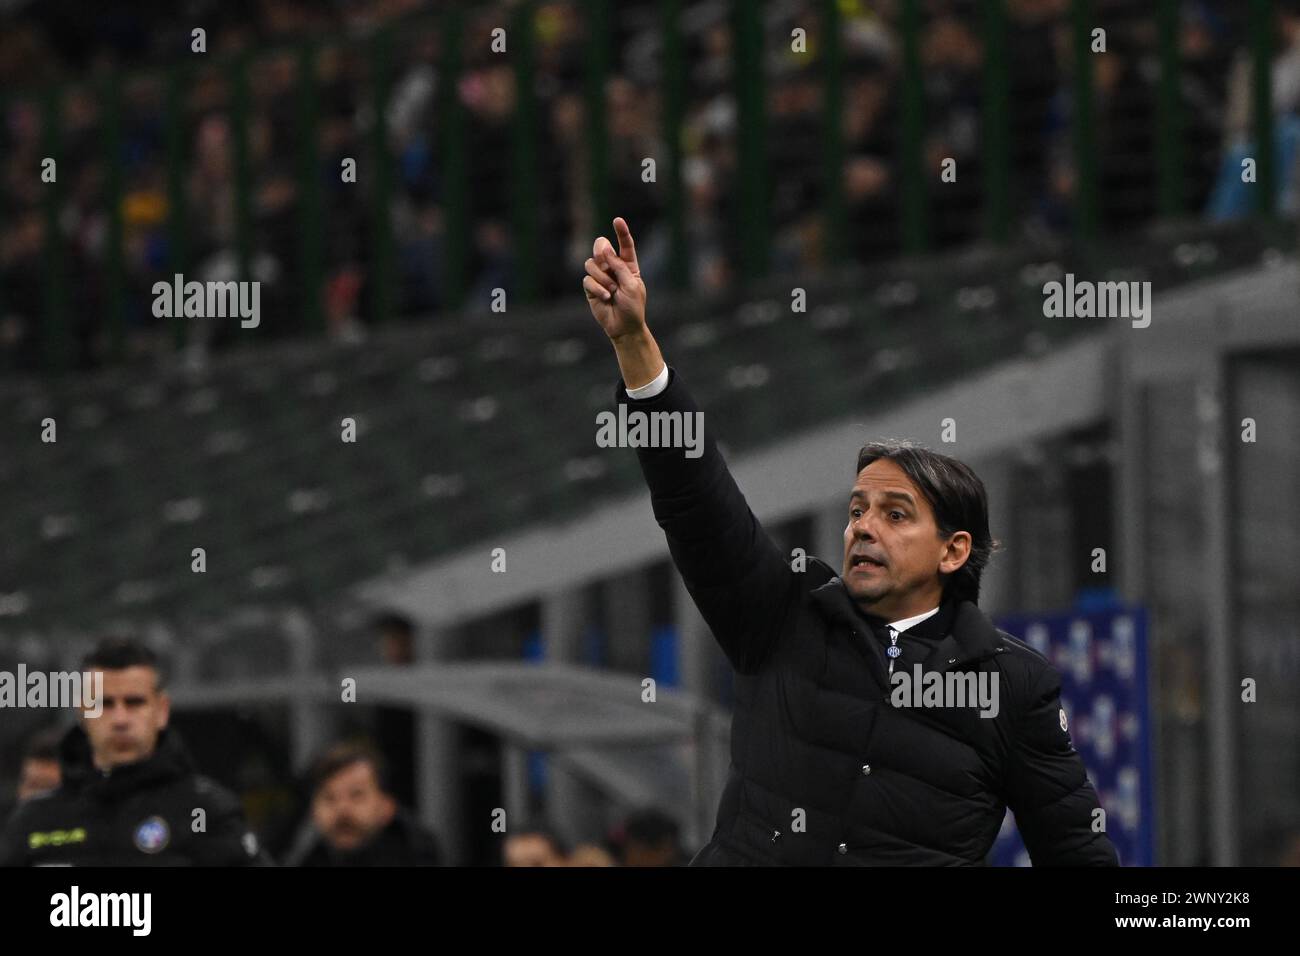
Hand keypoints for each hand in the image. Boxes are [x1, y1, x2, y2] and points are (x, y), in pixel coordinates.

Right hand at [583, 217, 647, 339]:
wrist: (624, 327)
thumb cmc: (633, 307)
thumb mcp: (631, 284)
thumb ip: (619, 266)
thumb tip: (604, 249)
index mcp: (628, 265)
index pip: (625, 245)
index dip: (621, 232)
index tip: (617, 220)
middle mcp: (613, 268)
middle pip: (601, 247)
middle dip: (601, 250)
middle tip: (604, 258)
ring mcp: (601, 277)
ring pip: (591, 264)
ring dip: (602, 277)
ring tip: (611, 291)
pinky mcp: (591, 287)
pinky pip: (588, 279)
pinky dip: (597, 288)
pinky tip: (606, 297)